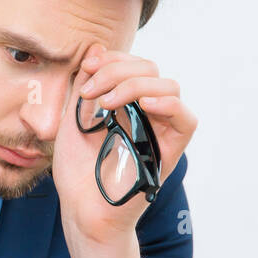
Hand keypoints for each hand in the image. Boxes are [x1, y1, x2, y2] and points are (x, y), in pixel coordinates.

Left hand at [52, 44, 196, 241]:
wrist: (80, 208)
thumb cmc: (76, 170)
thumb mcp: (72, 119)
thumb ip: (84, 85)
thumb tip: (96, 49)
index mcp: (126, 103)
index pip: (133, 64)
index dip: (112, 59)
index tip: (85, 72)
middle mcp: (146, 113)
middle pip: (151, 70)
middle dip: (117, 70)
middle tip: (90, 92)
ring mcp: (159, 130)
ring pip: (169, 87)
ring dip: (135, 85)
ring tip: (105, 103)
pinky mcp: (169, 152)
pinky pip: (186, 120)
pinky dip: (167, 104)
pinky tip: (142, 106)